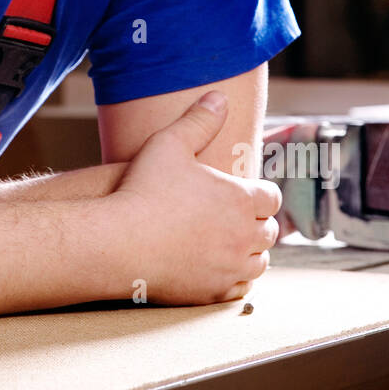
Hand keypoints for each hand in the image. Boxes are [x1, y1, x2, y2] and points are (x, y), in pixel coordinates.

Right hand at [111, 92, 280, 304]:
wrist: (118, 242)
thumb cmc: (142, 190)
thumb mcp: (169, 144)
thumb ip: (198, 120)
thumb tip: (218, 97)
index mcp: (241, 198)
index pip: (270, 196)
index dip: (260, 193)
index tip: (247, 193)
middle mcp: (244, 234)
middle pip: (269, 230)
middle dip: (256, 223)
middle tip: (238, 218)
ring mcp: (231, 267)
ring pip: (259, 262)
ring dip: (250, 252)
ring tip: (233, 244)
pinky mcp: (215, 292)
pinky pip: (240, 289)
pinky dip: (236, 280)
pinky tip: (221, 269)